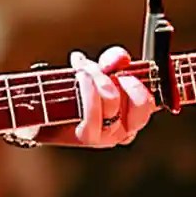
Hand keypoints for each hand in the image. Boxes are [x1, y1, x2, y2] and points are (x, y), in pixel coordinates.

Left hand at [39, 46, 153, 147]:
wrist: (43, 115)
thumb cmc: (74, 93)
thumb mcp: (97, 71)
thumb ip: (112, 62)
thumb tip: (121, 58)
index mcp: (134, 114)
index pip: (152, 99)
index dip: (142, 79)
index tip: (123, 65)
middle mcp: (126, 128)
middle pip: (141, 104)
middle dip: (124, 79)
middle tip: (106, 70)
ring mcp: (109, 136)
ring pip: (114, 103)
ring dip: (98, 78)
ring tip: (84, 70)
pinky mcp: (89, 138)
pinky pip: (93, 115)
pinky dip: (87, 91)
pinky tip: (80, 77)